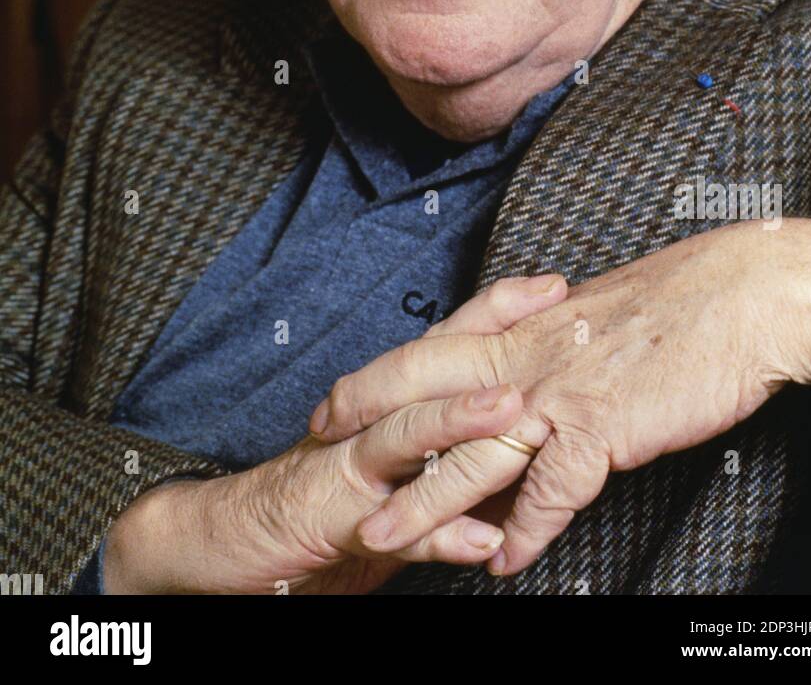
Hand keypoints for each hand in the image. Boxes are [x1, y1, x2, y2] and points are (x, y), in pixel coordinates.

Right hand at [104, 274, 565, 593]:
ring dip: (459, 420)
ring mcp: (352, 466)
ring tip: (509, 411)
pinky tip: (483, 544)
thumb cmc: (328, 493)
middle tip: (548, 323)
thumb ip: (450, 445)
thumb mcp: (397, 462)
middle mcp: (372, 419)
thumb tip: (523, 427)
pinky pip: (397, 531)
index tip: (555, 286)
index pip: (450, 341)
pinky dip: (440, 538)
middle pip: (433, 367)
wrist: (234, 534)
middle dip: (491, 343)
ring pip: (409, 433)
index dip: (499, 310)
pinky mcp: (337, 522)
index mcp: (390, 399)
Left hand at [308, 218, 810, 576]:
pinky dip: (525, 530)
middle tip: (320, 446)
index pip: (438, 346)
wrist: (743, 293)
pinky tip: (504, 563)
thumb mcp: (601, 316)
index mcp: (531, 325)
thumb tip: (536, 369)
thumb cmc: (682, 299)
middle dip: (369, 418)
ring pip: (472, 453)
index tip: (339, 394)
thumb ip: (557, 343)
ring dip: (422, 504)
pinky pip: (552, 490)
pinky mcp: (604, 427)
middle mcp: (532, 355)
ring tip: (379, 539)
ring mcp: (563, 391)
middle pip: (429, 387)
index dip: (383, 371)